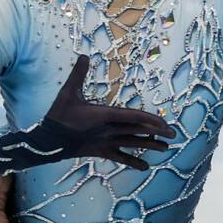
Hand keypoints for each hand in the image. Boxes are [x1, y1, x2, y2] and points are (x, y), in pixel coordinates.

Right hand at [38, 54, 175, 170]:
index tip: (164, 123)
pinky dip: (133, 162)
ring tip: (166, 149)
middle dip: (156, 133)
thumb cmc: (59, 115)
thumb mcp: (68, 92)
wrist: (48, 141)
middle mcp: (109, 130)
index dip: (150, 120)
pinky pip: (120, 158)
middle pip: (137, 131)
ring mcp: (106, 142)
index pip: (132, 117)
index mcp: (104, 115)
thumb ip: (78, 74)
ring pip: (132, 145)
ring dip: (150, 146)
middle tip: (174, 135)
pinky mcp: (101, 151)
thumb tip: (83, 55)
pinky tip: (145, 167)